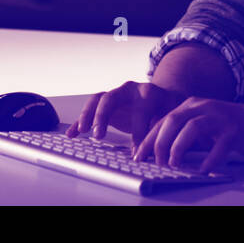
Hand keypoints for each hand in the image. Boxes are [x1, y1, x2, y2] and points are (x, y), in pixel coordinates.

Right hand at [66, 81, 184, 146]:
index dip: (138, 133)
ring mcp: (117, 95)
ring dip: (87, 115)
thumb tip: (156, 150)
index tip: (137, 153)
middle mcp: (129, 90)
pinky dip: (80, 121)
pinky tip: (72, 133)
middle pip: (110, 98)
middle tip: (98, 135)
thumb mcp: (171, 116)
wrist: (166, 98)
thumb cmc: (169, 108)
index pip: (139, 111)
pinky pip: (91, 109)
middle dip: (102, 117)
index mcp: (148, 92)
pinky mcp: (108, 104)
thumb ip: (162, 130)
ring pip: (97, 100)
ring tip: (81, 131)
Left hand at [133, 97, 243, 172]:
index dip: (149, 138)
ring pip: (192, 128)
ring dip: (179, 147)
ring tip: (174, 164)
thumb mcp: (201, 123)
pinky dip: (209, 159)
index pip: (163, 120)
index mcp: (192, 105)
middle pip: (173, 120)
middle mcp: (203, 107)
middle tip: (156, 162)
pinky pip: (219, 146)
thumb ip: (182, 131)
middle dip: (160, 142)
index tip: (139, 156)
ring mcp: (219, 117)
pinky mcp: (234, 130)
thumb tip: (158, 150)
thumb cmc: (227, 127)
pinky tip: (203, 170)